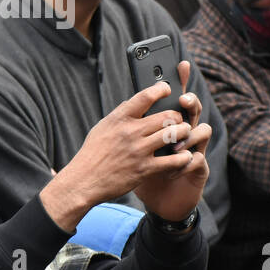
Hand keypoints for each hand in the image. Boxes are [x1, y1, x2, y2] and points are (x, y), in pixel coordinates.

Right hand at [39, 70, 201, 230]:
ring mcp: (139, 150)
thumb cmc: (92, 153)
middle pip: (166, 115)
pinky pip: (172, 160)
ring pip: (172, 134)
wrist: (84, 181)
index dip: (160, 89)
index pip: (145, 96)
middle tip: (179, 118)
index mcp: (120, 119)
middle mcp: (131, 132)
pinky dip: (183, 157)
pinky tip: (185, 155)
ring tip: (185, 133)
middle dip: (178, 116)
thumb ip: (120, 115)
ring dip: (183, 132)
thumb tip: (134, 102)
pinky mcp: (145, 169)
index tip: (167, 89)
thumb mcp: (102, 127)